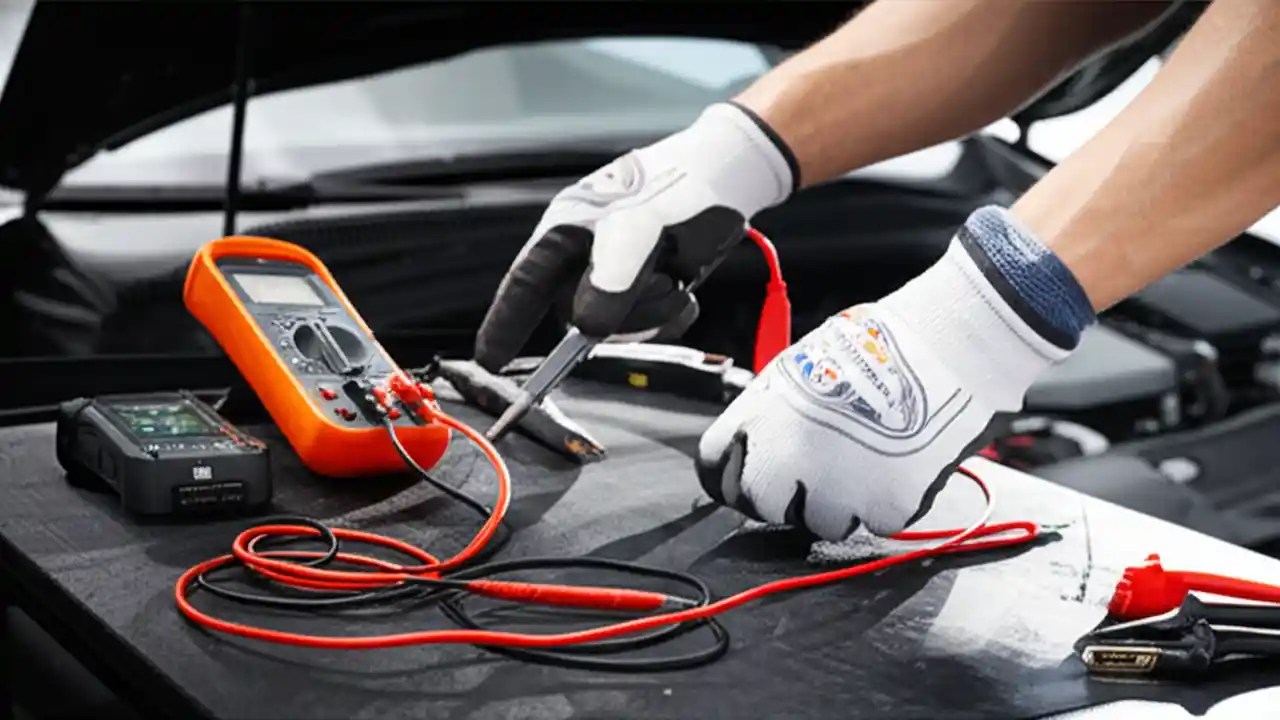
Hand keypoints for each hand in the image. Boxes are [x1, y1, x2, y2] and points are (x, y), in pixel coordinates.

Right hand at [474, 102, 795, 372]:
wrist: (730, 182)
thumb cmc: (679, 189)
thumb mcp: (642, 230)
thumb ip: (611, 278)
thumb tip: (586, 328)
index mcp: (566, 230)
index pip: (525, 282)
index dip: (505, 322)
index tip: (490, 359)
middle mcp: (584, 256)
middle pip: (577, 314)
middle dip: (621, 312)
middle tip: (658, 281)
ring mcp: (615, 277)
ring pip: (615, 326)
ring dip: (651, 313)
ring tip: (673, 276)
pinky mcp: (646, 291)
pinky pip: (645, 328)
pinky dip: (670, 316)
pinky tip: (684, 290)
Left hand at [695, 223, 1080, 540]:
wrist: (946, 346)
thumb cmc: (876, 346)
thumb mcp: (798, 368)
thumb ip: (769, 413)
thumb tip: (756, 444)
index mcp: (758, 417)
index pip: (713, 469)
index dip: (732, 474)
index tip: (751, 476)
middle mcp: (785, 459)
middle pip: (761, 506)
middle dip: (786, 494)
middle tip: (819, 468)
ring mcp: (833, 489)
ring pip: (820, 523)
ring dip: (840, 501)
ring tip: (867, 458)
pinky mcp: (882, 508)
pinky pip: (873, 522)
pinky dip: (885, 502)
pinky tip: (898, 464)